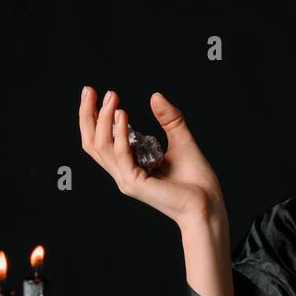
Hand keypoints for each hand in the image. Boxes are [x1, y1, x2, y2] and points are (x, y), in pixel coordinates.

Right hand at [78, 87, 224, 226]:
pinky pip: (121, 155)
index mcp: (130, 165)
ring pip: (101, 146)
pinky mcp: (135, 183)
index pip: (101, 141)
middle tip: (89, 90)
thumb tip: (155, 96)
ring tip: (111, 97)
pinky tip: (122, 115)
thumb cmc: (196, 180)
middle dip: (87, 115)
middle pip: (92, 143)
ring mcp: (127, 179)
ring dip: (103, 119)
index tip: (94, 93)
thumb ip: (169, 119)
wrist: (208, 205)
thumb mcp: (181, 140)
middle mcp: (123, 173)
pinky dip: (119, 134)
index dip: (93, 118)